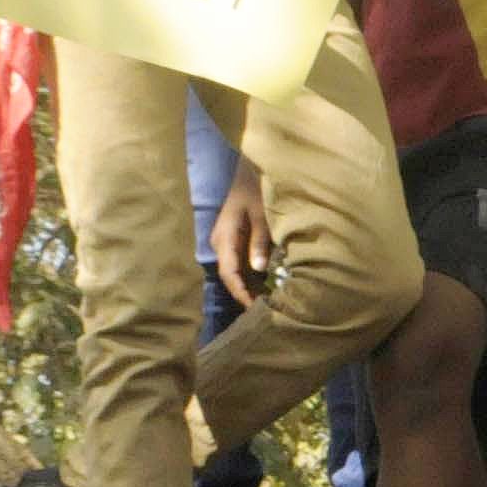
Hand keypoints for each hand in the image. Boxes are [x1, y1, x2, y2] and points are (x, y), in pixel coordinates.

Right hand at [209, 169, 272, 307]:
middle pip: (230, 277)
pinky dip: (250, 278)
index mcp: (224, 238)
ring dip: (248, 288)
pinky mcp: (234, 243)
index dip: (240, 292)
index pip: (229, 273)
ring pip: (234, 272)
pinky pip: (239, 265)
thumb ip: (260, 242)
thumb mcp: (260, 216)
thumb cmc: (255, 191)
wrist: (247, 173)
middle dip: (245, 295)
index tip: (253, 307)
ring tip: (266, 306)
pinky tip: (264, 288)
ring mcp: (226, 244)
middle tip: (264, 313)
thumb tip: (258, 269)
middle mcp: (221, 244)